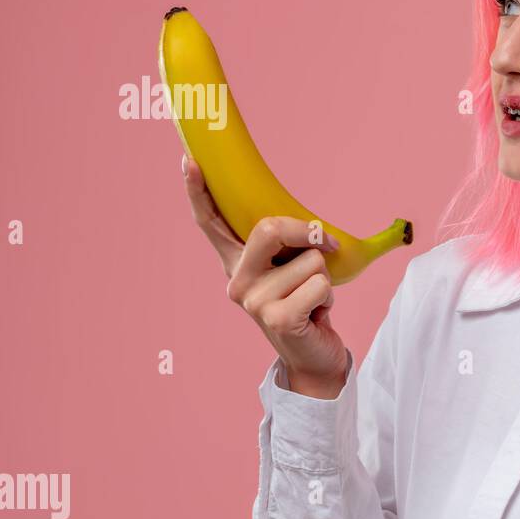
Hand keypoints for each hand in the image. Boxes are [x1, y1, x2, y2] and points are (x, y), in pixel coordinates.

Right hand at [181, 154, 349, 398]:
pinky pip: (320, 285)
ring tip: (312, 298)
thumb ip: (288, 246)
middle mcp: (237, 281)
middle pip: (269, 228)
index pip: (211, 223)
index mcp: (236, 264)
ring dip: (326, 278)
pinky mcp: (278, 319)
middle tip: (326, 247)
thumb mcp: (293, 270)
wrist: (313, 358)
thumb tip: (313, 229)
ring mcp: (254, 302)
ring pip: (310, 261)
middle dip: (307, 231)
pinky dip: (330, 297)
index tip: (189, 160)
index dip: (199, 192)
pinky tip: (316, 315)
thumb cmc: (305, 305)